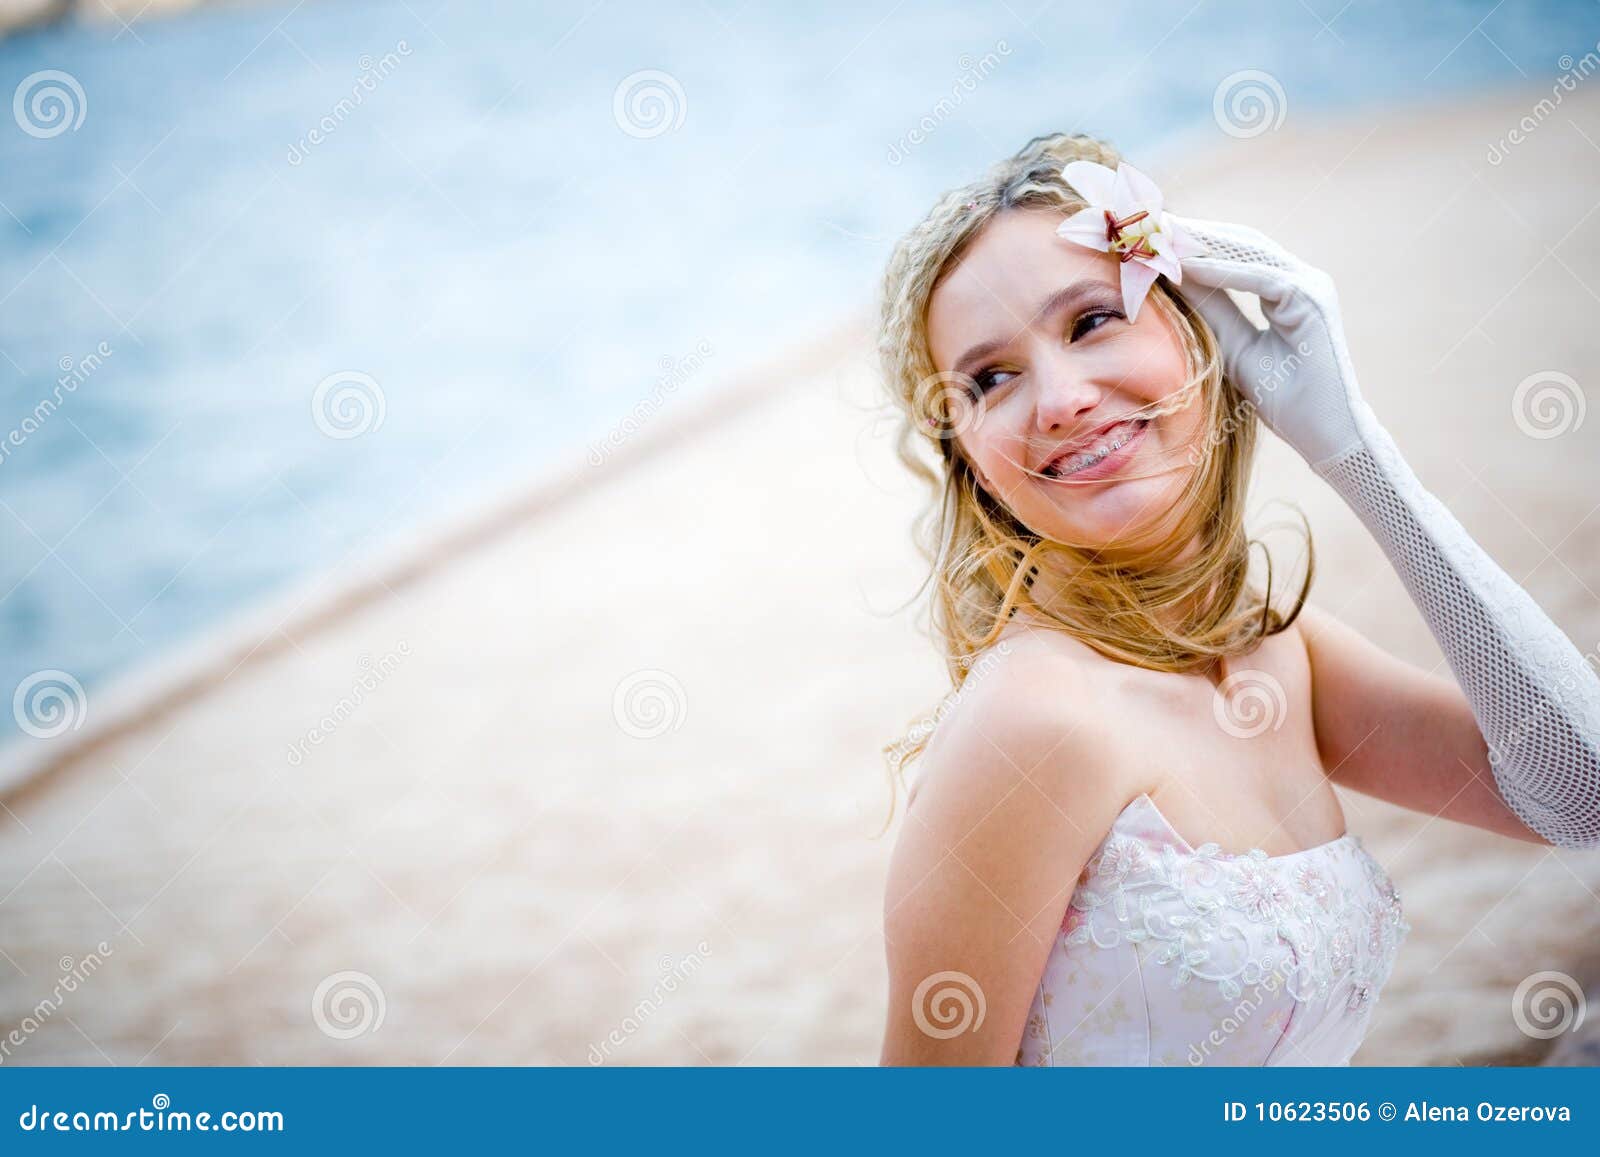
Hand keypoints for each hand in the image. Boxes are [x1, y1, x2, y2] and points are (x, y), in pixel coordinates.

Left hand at [1167, 214, 1372, 470]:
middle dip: (1196, 233)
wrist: (1324, 434)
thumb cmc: (1285, 400)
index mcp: (1288, 290)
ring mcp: (1311, 287)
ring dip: (1204, 243)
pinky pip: (1261, 278)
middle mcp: (1303, 280)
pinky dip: (1223, 271)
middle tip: (1152, 226)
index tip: (1154, 238)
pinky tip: (1189, 266)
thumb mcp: (1235, 348)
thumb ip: (1213, 311)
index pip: (1236, 254)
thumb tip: (1176, 280)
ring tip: (1163, 237)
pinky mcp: (1312, 301)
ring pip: (1250, 252)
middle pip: (1242, 244)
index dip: (1195, 244)